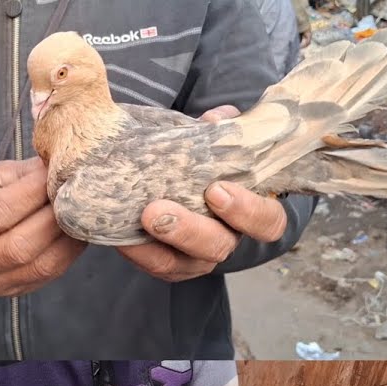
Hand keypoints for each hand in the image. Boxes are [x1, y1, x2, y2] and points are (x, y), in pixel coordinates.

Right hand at [0, 158, 84, 295]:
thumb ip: (24, 173)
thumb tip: (58, 166)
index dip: (30, 193)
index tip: (51, 176)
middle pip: (20, 246)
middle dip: (53, 219)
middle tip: (72, 198)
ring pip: (37, 266)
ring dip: (66, 240)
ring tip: (78, 216)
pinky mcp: (9, 288)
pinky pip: (45, 277)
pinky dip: (66, 255)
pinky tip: (74, 235)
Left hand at [120, 105, 285, 281]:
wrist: (188, 186)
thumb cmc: (214, 165)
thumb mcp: (222, 144)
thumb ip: (222, 130)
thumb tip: (215, 119)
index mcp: (254, 214)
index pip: (267, 222)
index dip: (245, 210)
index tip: (216, 189)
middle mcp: (228, 239)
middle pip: (218, 246)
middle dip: (188, 230)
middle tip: (158, 210)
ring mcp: (198, 258)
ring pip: (182, 262)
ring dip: (158, 242)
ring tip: (140, 217)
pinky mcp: (171, 265)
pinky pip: (154, 264)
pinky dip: (137, 250)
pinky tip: (119, 233)